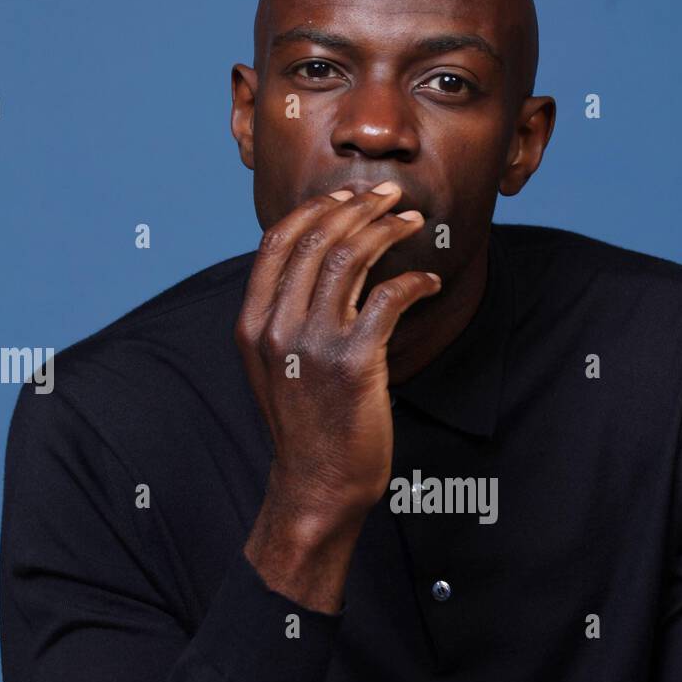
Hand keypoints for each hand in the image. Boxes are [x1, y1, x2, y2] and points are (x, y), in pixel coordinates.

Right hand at [236, 182, 440, 533]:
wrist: (317, 485)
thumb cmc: (307, 426)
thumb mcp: (276, 366)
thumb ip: (285, 317)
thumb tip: (319, 263)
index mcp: (253, 323)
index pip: (278, 239)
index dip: (317, 207)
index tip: (350, 196)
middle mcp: (276, 328)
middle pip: (317, 238)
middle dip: (360, 206)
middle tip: (392, 196)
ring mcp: (313, 345)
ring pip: (350, 258)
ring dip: (388, 231)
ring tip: (413, 224)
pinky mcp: (354, 363)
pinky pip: (388, 298)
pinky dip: (414, 280)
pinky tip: (428, 281)